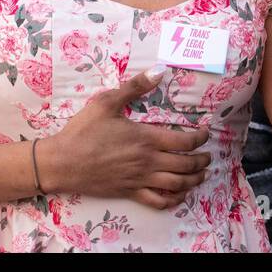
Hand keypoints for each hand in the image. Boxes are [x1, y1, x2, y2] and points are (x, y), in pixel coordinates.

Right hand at [38, 68, 210, 209]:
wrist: (63, 161)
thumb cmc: (84, 130)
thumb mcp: (107, 102)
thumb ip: (134, 87)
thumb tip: (159, 70)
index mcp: (146, 138)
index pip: (184, 141)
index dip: (200, 138)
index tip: (205, 133)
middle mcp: (148, 161)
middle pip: (185, 164)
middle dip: (201, 160)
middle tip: (208, 156)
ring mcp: (140, 179)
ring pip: (176, 184)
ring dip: (194, 180)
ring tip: (201, 174)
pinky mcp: (130, 192)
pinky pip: (158, 201)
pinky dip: (173, 200)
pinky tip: (179, 195)